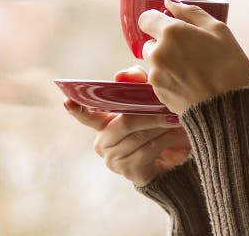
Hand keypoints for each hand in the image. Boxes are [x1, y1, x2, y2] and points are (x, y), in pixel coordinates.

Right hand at [63, 66, 191, 186]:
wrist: (171, 159)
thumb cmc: (154, 124)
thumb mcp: (145, 99)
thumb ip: (135, 82)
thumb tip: (121, 75)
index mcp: (102, 123)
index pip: (86, 115)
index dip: (77, 109)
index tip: (68, 101)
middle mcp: (103, 142)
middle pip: (125, 123)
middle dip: (149, 114)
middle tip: (170, 106)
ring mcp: (114, 160)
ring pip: (139, 136)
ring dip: (162, 126)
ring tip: (179, 118)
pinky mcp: (130, 172)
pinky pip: (149, 151)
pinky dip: (167, 140)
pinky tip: (180, 134)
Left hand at [137, 0, 248, 114]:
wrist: (231, 109)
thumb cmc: (230, 67)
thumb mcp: (219, 31)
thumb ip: (191, 13)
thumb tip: (170, 3)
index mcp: (171, 32)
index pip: (146, 18)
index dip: (158, 21)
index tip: (171, 27)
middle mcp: (157, 52)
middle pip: (151, 42)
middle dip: (165, 44)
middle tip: (190, 52)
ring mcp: (156, 75)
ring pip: (155, 62)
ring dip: (167, 62)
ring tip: (194, 71)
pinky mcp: (158, 94)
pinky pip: (159, 80)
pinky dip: (170, 79)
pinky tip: (191, 83)